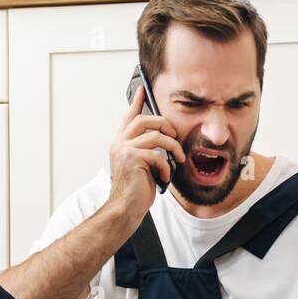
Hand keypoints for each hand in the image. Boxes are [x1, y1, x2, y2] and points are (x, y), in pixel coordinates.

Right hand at [106, 87, 186, 228]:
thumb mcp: (142, 167)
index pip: (129, 117)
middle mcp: (119, 143)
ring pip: (156, 137)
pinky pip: (158, 155)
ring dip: (173, 147)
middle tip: (176, 136)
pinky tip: (165, 177)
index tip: (143, 89)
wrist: (125, 209)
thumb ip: (147, 150)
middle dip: (165, 125)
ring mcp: (123, 150)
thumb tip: (165, 139)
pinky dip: (166, 167)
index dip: (137, 101)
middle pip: (145, 120)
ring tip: (178, 159)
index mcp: (120, 143)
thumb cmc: (135, 192)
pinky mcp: (132, 159)